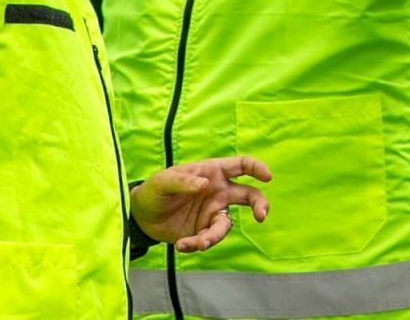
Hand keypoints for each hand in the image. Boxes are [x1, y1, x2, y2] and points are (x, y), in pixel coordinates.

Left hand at [129, 155, 271, 253]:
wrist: (141, 217)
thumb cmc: (155, 190)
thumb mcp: (163, 181)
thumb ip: (183, 181)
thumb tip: (205, 184)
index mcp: (213, 172)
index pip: (241, 166)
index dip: (257, 168)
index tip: (267, 177)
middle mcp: (218, 192)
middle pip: (249, 195)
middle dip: (260, 204)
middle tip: (261, 215)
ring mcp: (212, 212)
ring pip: (227, 224)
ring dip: (215, 235)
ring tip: (199, 243)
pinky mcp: (203, 231)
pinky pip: (208, 239)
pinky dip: (197, 244)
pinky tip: (182, 244)